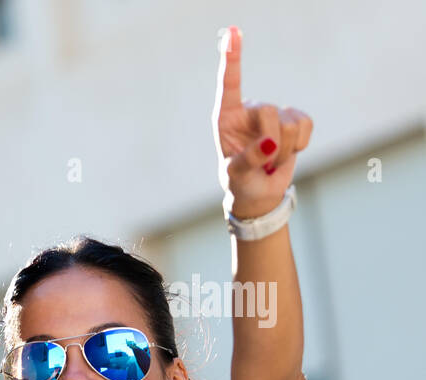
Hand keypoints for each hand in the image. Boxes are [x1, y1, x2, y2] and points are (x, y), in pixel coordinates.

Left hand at [213, 25, 313, 217]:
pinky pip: (306, 124)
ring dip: (285, 150)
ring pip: (290, 122)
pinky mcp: (294, 119)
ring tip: (271, 161)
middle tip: (263, 164)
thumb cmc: (240, 182)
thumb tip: (270, 143)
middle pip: (270, 111)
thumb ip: (248, 159)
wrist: (258, 192)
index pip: (229, 84)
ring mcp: (273, 114)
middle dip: (271, 143)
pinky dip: (301, 144)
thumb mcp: (236, 175)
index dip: (232, 58)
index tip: (232, 32)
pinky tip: (288, 152)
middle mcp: (249, 110)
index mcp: (226, 118)